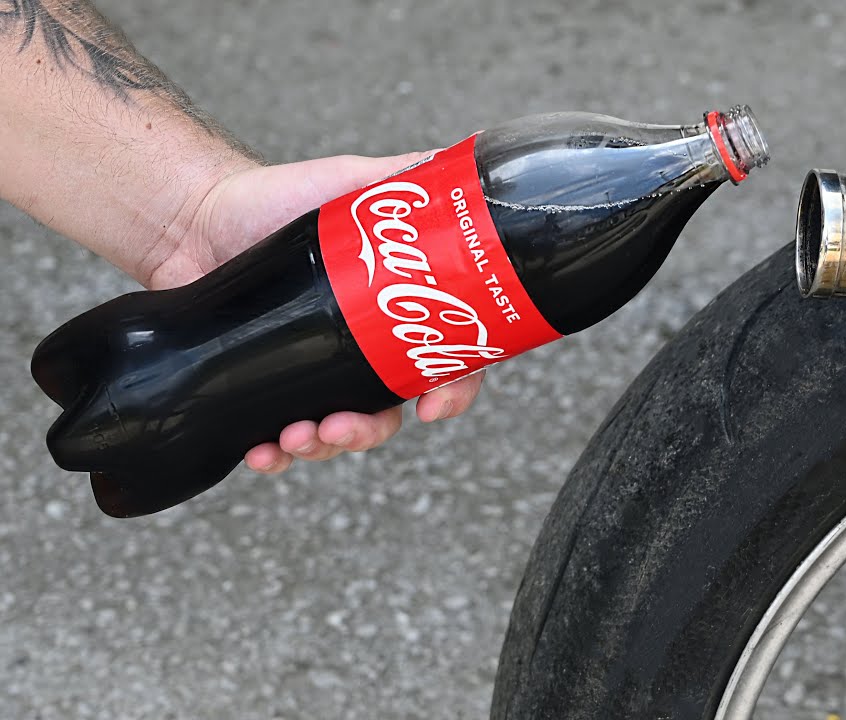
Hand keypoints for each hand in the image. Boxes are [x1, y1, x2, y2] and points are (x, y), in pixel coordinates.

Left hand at [146, 153, 485, 473]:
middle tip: (340, 426)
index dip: (453, 391)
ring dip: (322, 448)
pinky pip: (277, 442)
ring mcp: (311, 376)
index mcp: (394, 317)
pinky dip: (274, 456)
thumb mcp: (352, 182)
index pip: (446, 363)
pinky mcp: (261, 392)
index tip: (434, 407)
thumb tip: (466, 165)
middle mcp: (360, 353)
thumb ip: (409, 175)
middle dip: (369, 432)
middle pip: (389, 414)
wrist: (193, 216)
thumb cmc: (276, 197)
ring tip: (293, 438)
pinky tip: (261, 452)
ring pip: (336, 435)